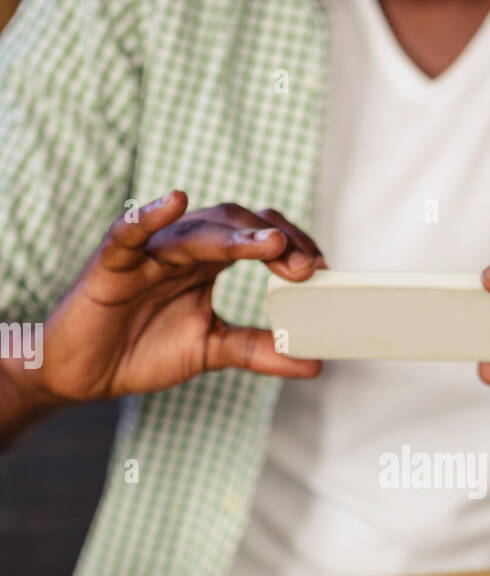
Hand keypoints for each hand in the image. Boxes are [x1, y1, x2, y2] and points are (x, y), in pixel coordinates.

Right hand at [26, 191, 324, 403]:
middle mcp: (181, 249)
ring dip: (235, 236)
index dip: (292, 247)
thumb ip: (259, 351)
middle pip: (233, 224)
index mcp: (207, 263)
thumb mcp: (211, 350)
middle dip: (274, 241)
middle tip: (307, 266)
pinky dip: (150, 216)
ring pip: (194, 230)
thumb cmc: (142, 350)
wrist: (83, 373)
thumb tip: (314, 361)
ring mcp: (147, 253)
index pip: (257, 237)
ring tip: (271, 244)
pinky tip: (176, 202)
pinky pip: (129, 233)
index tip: (321, 270)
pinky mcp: (111, 265)